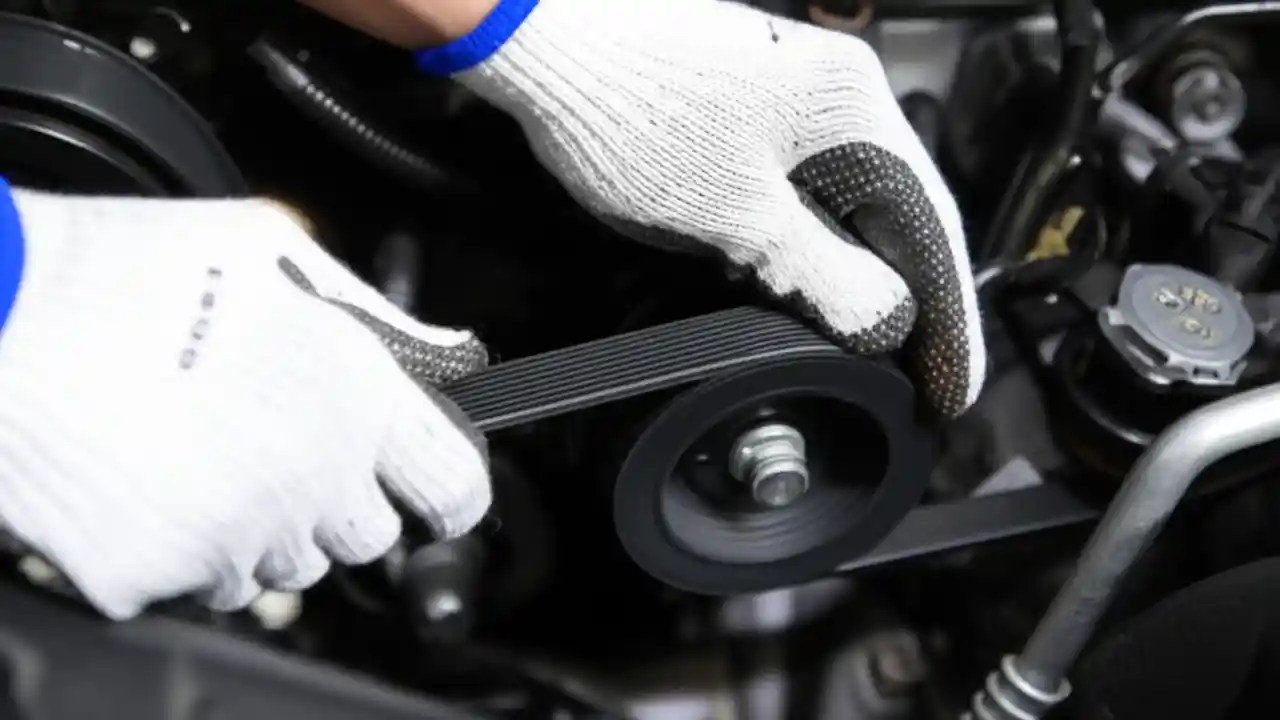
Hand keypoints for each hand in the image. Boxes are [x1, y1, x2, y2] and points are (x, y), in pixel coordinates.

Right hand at [0, 187, 489, 619]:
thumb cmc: (127, 268)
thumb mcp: (278, 250)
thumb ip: (379, 316)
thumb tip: (444, 353)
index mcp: (355, 397)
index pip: (453, 488)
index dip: (450, 496)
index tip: (436, 499)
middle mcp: (308, 477)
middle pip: (363, 537)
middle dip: (335, 502)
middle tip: (273, 444)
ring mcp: (229, 536)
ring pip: (277, 569)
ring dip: (255, 527)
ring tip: (191, 449)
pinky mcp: (150, 575)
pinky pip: (190, 581)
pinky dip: (173, 546)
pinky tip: (140, 477)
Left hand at [430, 0, 984, 415]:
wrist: (540, 38)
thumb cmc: (634, 116)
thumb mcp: (735, 213)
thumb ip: (820, 270)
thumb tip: (886, 317)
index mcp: (852, 108)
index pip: (928, 224)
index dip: (948, 316)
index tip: (953, 387)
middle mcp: (835, 92)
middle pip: (898, 211)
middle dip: (913, 298)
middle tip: (924, 374)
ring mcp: (790, 95)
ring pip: (849, 201)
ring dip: (862, 273)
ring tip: (880, 345)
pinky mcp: (746, 107)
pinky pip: (803, 186)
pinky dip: (813, 241)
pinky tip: (807, 286)